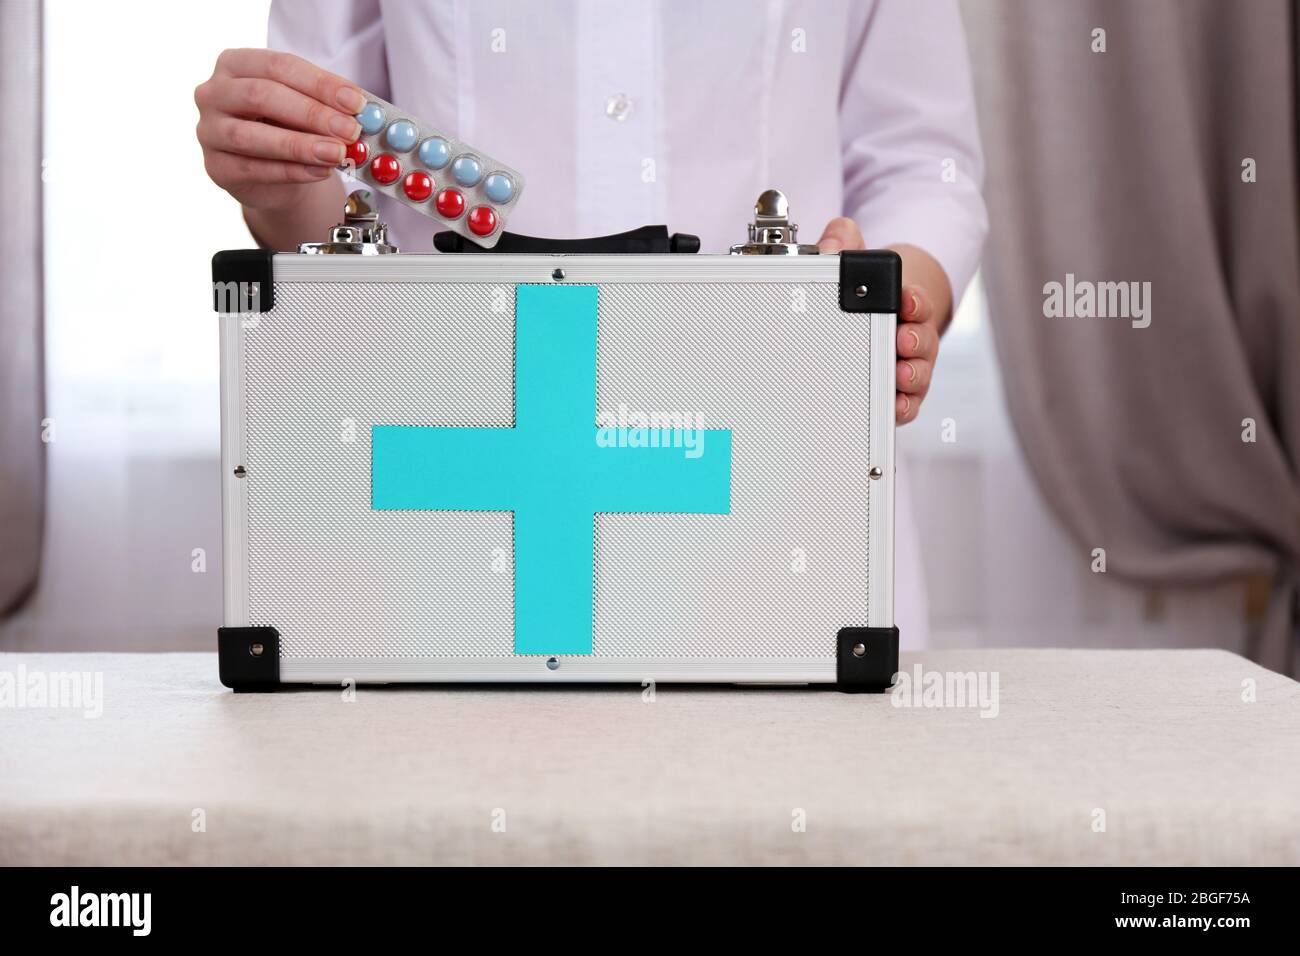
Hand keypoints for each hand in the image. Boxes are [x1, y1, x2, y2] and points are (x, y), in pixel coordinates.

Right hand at [195, 49, 365, 212]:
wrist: (272, 175)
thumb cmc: (287, 129)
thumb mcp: (304, 109)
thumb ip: (325, 106)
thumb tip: (360, 110)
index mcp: (236, 64)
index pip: (278, 65)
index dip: (319, 83)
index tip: (356, 101)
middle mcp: (214, 93)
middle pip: (262, 95)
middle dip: (312, 113)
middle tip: (349, 129)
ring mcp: (209, 131)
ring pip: (252, 135)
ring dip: (301, 145)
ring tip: (337, 153)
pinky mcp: (217, 167)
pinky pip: (254, 169)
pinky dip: (292, 171)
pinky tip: (320, 171)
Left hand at [818, 219, 944, 424]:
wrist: (870, 322)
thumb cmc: (863, 296)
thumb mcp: (853, 263)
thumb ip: (842, 243)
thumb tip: (832, 242)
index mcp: (904, 305)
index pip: (915, 301)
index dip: (914, 300)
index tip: (906, 298)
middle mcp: (912, 337)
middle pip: (922, 340)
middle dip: (914, 340)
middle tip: (903, 340)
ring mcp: (907, 366)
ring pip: (917, 373)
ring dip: (911, 374)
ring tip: (901, 375)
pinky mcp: (898, 393)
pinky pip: (906, 402)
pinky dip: (903, 406)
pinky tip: (896, 407)